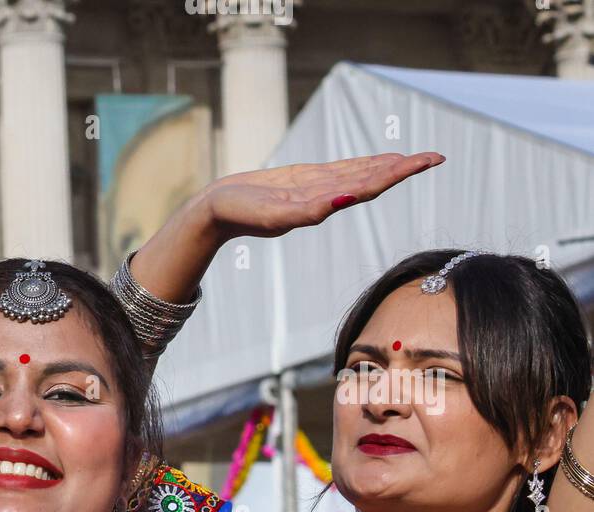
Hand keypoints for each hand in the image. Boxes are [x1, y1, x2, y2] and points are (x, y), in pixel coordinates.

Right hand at [198, 152, 443, 241]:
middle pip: (371, 178)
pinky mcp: (301, 181)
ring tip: (414, 159)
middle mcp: (324, 195)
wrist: (215, 212)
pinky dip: (362, 165)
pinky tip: (376, 163)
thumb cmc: (241, 215)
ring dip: (387, 167)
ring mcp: (314, 188)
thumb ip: (311, 211)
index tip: (427, 162)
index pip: (370, 184)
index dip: (399, 172)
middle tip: (436, 157)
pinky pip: (340, 171)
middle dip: (404, 168)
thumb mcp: (276, 215)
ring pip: (359, 174)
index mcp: (323, 203)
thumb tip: (349, 198)